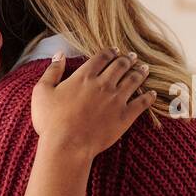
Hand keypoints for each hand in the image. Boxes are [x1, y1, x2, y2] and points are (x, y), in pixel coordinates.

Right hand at [31, 48, 153, 157]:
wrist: (67, 145)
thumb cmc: (51, 121)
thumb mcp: (42, 91)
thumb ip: (52, 71)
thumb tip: (59, 54)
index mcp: (84, 76)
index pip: (101, 58)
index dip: (110, 52)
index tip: (115, 50)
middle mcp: (103, 84)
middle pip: (120, 66)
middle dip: (127, 59)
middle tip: (133, 57)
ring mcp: (116, 100)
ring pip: (133, 81)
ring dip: (140, 73)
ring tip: (145, 69)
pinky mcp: (125, 116)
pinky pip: (141, 103)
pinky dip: (148, 97)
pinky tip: (152, 93)